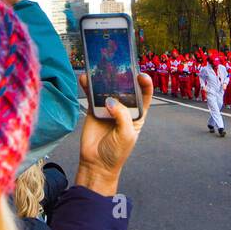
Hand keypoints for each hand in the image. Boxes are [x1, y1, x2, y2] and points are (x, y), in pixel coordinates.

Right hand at [76, 72, 152, 195]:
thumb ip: (122, 116)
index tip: (141, 76)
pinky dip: (88, 85)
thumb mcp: (126, 134)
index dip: (145, 83)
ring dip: (104, 78)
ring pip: (108, 88)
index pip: (145, 95)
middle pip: (125, 87)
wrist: (97, 164)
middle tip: (118, 66)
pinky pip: (92, 94)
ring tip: (101, 68)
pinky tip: (86, 78)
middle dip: (123, 76)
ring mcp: (109, 107)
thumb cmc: (117, 152)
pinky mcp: (94, 109)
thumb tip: (110, 100)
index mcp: (138, 114)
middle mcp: (124, 108)